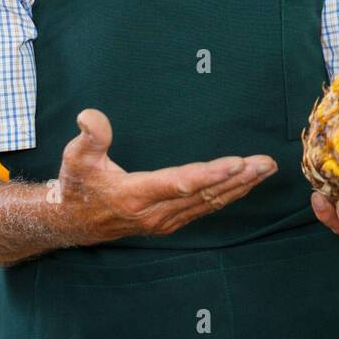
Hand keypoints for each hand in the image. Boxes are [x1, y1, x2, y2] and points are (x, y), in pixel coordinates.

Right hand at [59, 109, 276, 244]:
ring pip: (210, 203)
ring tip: (265, 170)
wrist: (72, 222)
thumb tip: (90, 116)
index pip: (180, 184)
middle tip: (266, 163)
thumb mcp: (76, 158)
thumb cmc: (77, 185)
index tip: (237, 163)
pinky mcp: (170, 222)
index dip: (210, 174)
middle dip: (239, 179)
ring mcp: (165, 220)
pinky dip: (229, 196)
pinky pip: (205, 208)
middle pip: (205, 194)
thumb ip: (89, 137)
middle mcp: (155, 213)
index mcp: (134, 195)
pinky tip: (245, 184)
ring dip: (241, 187)